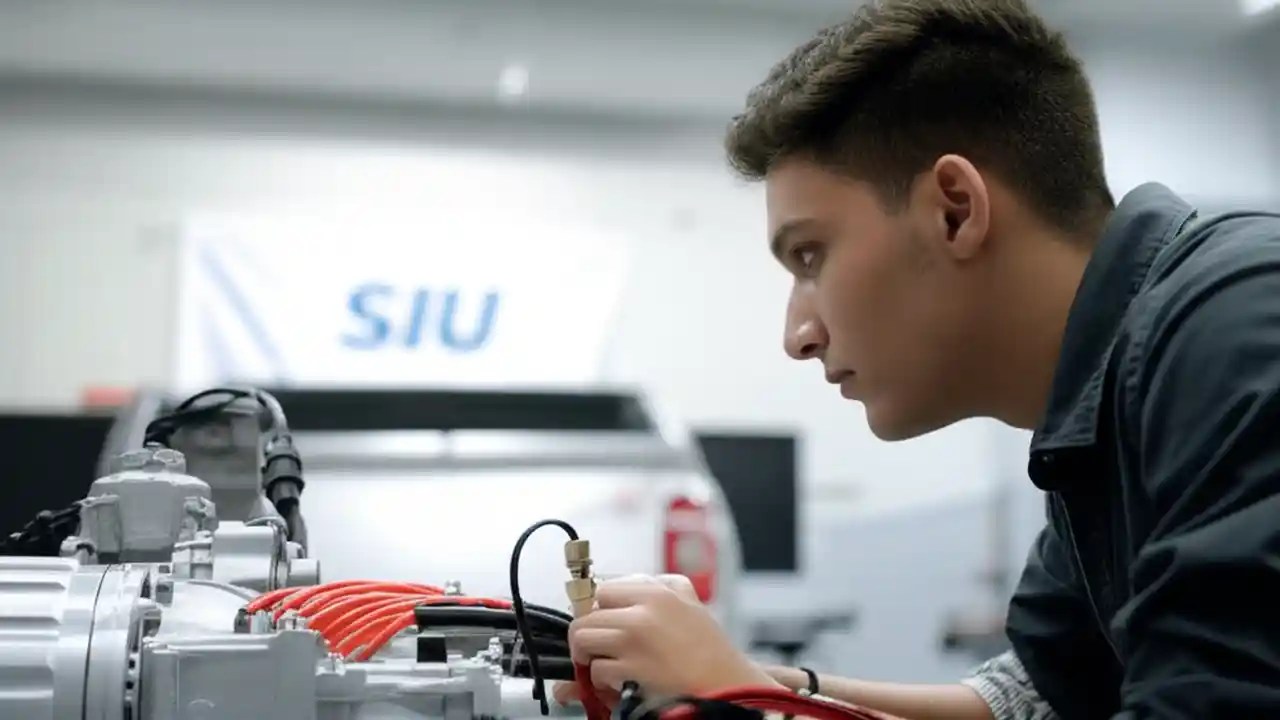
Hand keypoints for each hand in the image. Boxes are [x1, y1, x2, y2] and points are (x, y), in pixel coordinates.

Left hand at [567, 574, 779, 698]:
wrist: (727, 687)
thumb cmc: (712, 654)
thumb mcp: (692, 605)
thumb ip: (663, 589)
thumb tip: (627, 590)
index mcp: (657, 593)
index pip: (604, 590)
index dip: (599, 609)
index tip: (603, 622)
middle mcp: (641, 613)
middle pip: (587, 616)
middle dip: (587, 635)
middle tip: (595, 649)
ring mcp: (633, 642)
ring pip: (583, 640)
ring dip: (588, 657)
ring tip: (603, 666)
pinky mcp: (628, 671)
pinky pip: (596, 671)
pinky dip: (601, 682)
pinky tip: (619, 684)